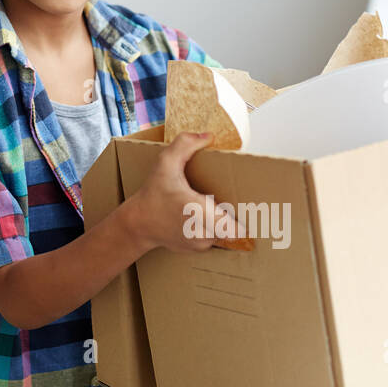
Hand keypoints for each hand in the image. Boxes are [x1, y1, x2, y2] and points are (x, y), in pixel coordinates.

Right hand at [124, 131, 243, 253]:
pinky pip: (214, 239)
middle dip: (236, 215)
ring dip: (224, 222)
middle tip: (236, 200)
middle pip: (235, 228)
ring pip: (225, 234)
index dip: (245, 218)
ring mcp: (199, 244)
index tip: (249, 206)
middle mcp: (201, 232)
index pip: (236, 227)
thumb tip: (208, 136)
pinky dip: (212, 229)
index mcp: (198, 211)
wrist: (137, 223)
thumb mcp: (164, 163)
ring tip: (216, 206)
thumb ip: (184, 145)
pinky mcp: (196, 250)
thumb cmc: (152, 194)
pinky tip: (202, 217)